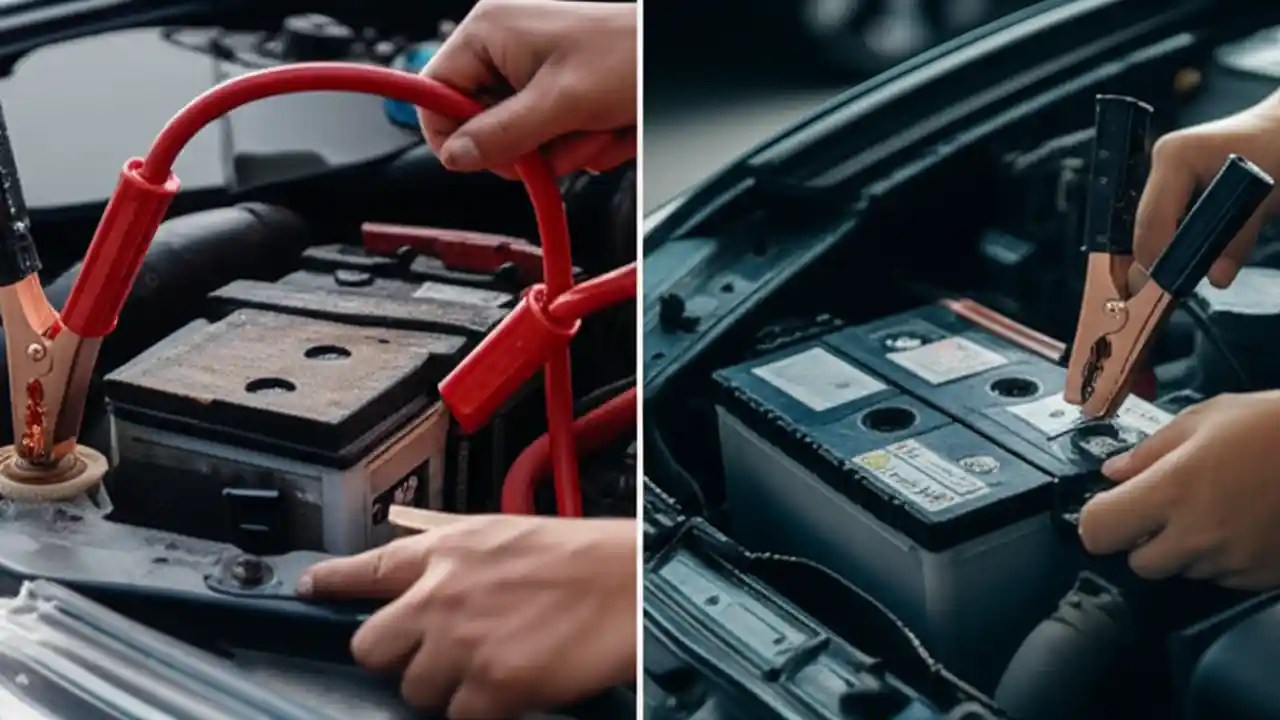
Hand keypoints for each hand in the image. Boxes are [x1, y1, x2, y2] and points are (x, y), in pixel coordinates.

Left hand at [297, 515, 636, 718]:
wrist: (633, 583)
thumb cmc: (583, 556)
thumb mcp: (506, 530)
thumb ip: (451, 537)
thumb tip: (414, 532)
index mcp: (447, 551)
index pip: (366, 568)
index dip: (331, 583)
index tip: (310, 588)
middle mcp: (443, 595)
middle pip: (371, 646)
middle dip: (395, 655)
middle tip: (432, 651)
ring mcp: (462, 643)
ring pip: (414, 689)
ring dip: (445, 686)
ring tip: (489, 664)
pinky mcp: (491, 686)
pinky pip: (459, 717)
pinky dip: (483, 710)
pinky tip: (512, 684)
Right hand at [419, 0, 636, 178]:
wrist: (673, 54)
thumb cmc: (629, 55)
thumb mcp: (559, 104)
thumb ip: (501, 134)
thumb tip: (456, 157)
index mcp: (488, 31)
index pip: (434, 93)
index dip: (452, 135)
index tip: (482, 161)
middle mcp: (504, 45)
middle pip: (480, 123)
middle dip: (526, 146)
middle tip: (558, 141)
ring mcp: (532, 68)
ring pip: (520, 138)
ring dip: (561, 148)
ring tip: (594, 127)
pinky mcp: (557, 89)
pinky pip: (549, 136)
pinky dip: (578, 141)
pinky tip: (603, 126)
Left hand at [1078, 391, 1279, 589]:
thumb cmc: (1274, 426)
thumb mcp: (1204, 418)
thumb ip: (1150, 451)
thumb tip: (1114, 474)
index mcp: (1172, 490)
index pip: (1098, 530)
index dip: (1097, 520)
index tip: (1108, 508)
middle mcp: (1197, 535)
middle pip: (1137, 563)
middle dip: (1142, 540)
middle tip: (1164, 509)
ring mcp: (1232, 562)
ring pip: (1181, 572)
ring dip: (1184, 550)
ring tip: (1215, 509)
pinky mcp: (1261, 578)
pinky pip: (1222, 578)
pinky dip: (1221, 559)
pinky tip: (1242, 525)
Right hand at [1135, 90, 1279, 287]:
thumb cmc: (1279, 148)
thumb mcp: (1265, 197)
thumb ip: (1238, 239)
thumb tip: (1214, 278)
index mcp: (1176, 158)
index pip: (1153, 221)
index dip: (1157, 260)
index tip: (1163, 292)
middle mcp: (1161, 162)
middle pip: (1145, 226)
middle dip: (1155, 260)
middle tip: (1163, 294)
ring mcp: (1164, 171)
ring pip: (1150, 226)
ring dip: (1163, 252)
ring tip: (1174, 280)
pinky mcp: (1172, 181)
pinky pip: (1163, 220)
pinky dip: (1173, 242)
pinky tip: (1183, 260)